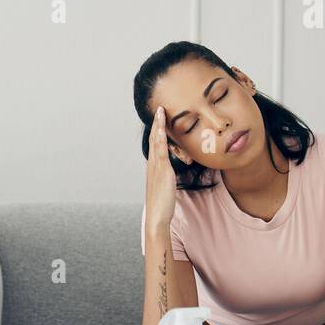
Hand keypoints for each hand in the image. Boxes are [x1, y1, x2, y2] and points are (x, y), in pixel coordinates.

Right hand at [144, 105, 177, 233]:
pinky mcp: (162, 171)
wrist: (157, 215)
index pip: (155, 144)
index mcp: (154, 167)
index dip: (157, 130)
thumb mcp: (166, 186)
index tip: (160, 118)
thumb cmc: (163, 203)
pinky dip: (160, 139)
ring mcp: (156, 167)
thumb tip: (171, 174)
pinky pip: (160, 152)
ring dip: (158, 126)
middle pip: (153, 139)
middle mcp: (152, 164)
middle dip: (156, 123)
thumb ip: (168, 177)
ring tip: (161, 112)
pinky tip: (161, 130)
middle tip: (160, 109)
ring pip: (155, 142)